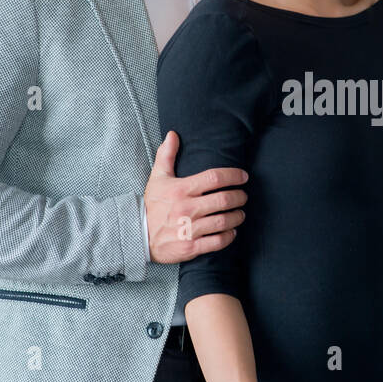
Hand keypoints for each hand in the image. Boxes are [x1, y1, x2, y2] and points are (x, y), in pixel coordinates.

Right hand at [144, 131, 247, 263]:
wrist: (138, 236)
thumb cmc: (152, 205)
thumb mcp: (157, 178)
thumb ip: (166, 156)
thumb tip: (172, 134)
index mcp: (181, 189)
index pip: (214, 177)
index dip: (233, 175)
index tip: (243, 177)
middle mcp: (186, 208)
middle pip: (224, 200)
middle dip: (239, 197)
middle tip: (243, 196)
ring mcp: (189, 229)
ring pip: (224, 221)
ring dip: (237, 216)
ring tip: (240, 213)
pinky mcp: (191, 247)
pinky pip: (218, 242)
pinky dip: (229, 236)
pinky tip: (232, 231)